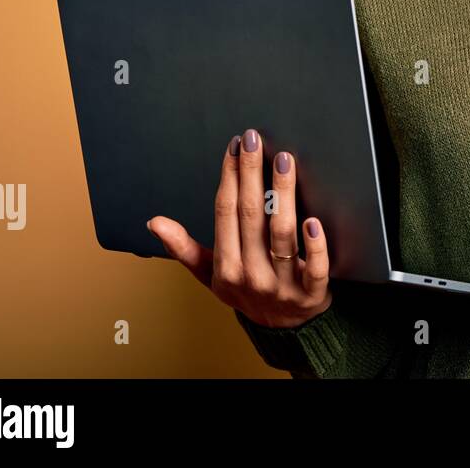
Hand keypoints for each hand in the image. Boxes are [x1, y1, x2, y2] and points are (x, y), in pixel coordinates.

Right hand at [147, 128, 332, 328]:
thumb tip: (154, 222)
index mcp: (226, 267)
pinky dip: (314, 245)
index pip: (225, 212)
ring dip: (282, 195)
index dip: (229, 177)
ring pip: (281, 234)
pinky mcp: (312, 292)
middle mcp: (251, 274)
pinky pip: (314, 267)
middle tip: (256, 140)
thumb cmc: (247, 291)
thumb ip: (185, 248)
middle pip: (250, 216)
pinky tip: (314, 220)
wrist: (284, 329)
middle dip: (251, 174)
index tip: (235, 146)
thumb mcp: (211, 273)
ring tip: (284, 161)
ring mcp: (282, 284)